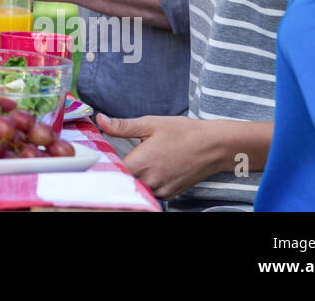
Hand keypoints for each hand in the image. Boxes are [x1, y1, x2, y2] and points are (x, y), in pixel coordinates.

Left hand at [95, 113, 224, 198]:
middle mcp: (149, 182)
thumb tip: (100, 120)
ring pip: (136, 186)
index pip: (111, 170)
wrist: (214, 147)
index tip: (102, 153)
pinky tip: (150, 168)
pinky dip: (146, 181)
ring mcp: (160, 191)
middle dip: (117, 169)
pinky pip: (149, 191)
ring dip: (132, 176)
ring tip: (137, 160)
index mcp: (140, 164)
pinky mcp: (169, 194)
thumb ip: (122, 126)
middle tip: (116, 155)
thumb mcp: (150, 124)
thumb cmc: (183, 133)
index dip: (104, 162)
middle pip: (122, 180)